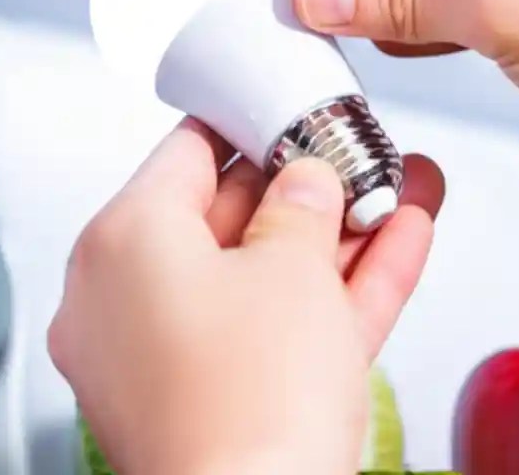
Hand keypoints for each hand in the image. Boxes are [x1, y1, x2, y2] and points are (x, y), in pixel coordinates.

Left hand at [48, 119, 444, 474]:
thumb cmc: (247, 405)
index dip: (253, 122)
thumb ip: (303, 206)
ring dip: (334, 237)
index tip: (295, 113)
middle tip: (358, 161)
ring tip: (398, 194)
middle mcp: (122, 299)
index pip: (187, 154)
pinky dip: (327, 292)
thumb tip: (305, 186)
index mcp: (120, 242)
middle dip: (307, 188)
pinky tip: (394, 247)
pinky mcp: (205, 402)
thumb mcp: (293, 267)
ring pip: (259, 277)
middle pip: (224, 218)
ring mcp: (162, 357)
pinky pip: (268, 328)